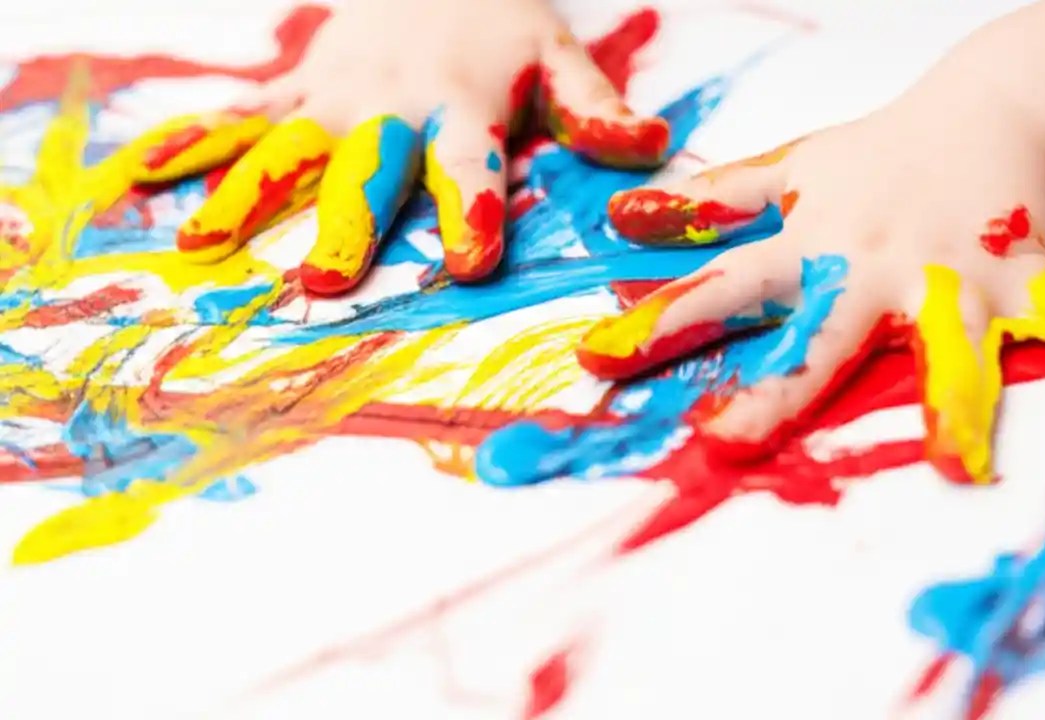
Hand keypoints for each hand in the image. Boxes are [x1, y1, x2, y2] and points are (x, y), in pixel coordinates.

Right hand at [129, 0, 668, 293]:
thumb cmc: (505, 27)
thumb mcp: (559, 56)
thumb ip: (596, 110)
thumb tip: (653, 151)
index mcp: (462, 106)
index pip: (470, 166)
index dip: (474, 211)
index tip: (473, 264)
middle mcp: (390, 107)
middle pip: (366, 172)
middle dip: (346, 224)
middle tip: (324, 281)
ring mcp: (332, 97)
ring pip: (285, 151)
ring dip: (246, 197)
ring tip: (205, 244)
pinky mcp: (293, 89)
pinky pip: (235, 120)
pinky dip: (186, 149)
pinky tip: (136, 182)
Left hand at [575, 92, 1044, 483]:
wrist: (988, 111)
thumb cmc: (884, 155)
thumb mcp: (792, 174)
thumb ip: (714, 207)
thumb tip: (626, 223)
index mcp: (812, 248)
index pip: (725, 290)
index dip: (660, 324)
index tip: (598, 361)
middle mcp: (873, 270)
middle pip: (816, 336)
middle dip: (773, 391)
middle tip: (725, 444)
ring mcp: (951, 278)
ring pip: (945, 346)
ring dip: (952, 404)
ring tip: (960, 465)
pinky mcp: (1025, 279)